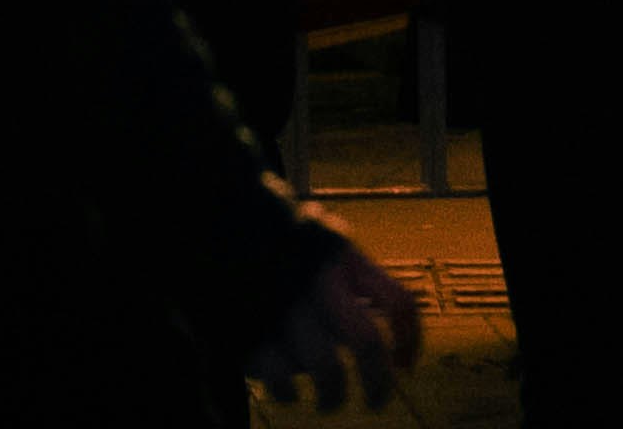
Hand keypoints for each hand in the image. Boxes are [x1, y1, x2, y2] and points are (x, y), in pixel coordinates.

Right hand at [249, 223, 424, 407]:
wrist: (212, 221)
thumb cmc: (278, 244)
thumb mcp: (320, 241)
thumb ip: (351, 276)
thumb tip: (385, 334)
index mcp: (342, 256)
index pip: (396, 301)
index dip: (409, 340)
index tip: (404, 364)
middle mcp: (317, 279)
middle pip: (365, 343)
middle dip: (377, 383)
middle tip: (376, 402)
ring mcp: (283, 305)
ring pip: (327, 369)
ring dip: (333, 394)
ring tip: (330, 401)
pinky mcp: (250, 328)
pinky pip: (282, 379)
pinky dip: (289, 393)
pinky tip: (289, 392)